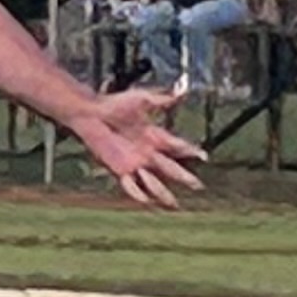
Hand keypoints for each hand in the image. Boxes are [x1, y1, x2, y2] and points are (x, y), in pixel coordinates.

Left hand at [69, 85, 204, 207]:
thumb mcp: (142, 99)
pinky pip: (130, 185)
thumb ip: (162, 99)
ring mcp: (134, 162)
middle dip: (184, 177)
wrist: (92, 114)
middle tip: (199, 186)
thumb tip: (181, 92)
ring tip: (174, 205)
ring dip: (164, 193)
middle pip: (170, 168)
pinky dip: (138, 193)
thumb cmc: (114, 104)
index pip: (177, 146)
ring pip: (153, 181)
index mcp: (154, 136)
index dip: (191, 151)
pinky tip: (146, 201)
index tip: (204, 157)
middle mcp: (147, 152)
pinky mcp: (120, 168)